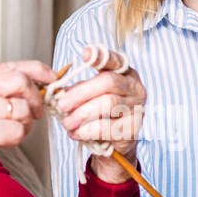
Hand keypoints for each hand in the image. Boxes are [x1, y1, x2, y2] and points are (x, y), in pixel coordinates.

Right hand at [0, 60, 55, 190]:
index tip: (52, 77)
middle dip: (36, 99)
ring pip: (21, 110)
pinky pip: (17, 131)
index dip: (37, 70)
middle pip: (20, 82)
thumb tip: (39, 84)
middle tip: (36, 113)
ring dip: (27, 124)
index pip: (11, 66)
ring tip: (14, 131)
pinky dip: (18, 138)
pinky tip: (4, 142)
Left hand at [52, 45, 145, 183]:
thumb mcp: (90, 96)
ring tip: (67, 122)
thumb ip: (79, 88)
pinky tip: (77, 133)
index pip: (114, 60)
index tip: (84, 54)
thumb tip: (60, 91)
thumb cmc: (101, 114)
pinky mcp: (133, 128)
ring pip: (108, 104)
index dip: (99, 56)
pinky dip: (87, 130)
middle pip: (108, 82)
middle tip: (62, 104)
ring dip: (82, 114)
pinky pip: (107, 127)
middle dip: (81, 93)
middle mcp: (134, 87)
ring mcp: (137, 108)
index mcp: (124, 73)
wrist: (114, 142)